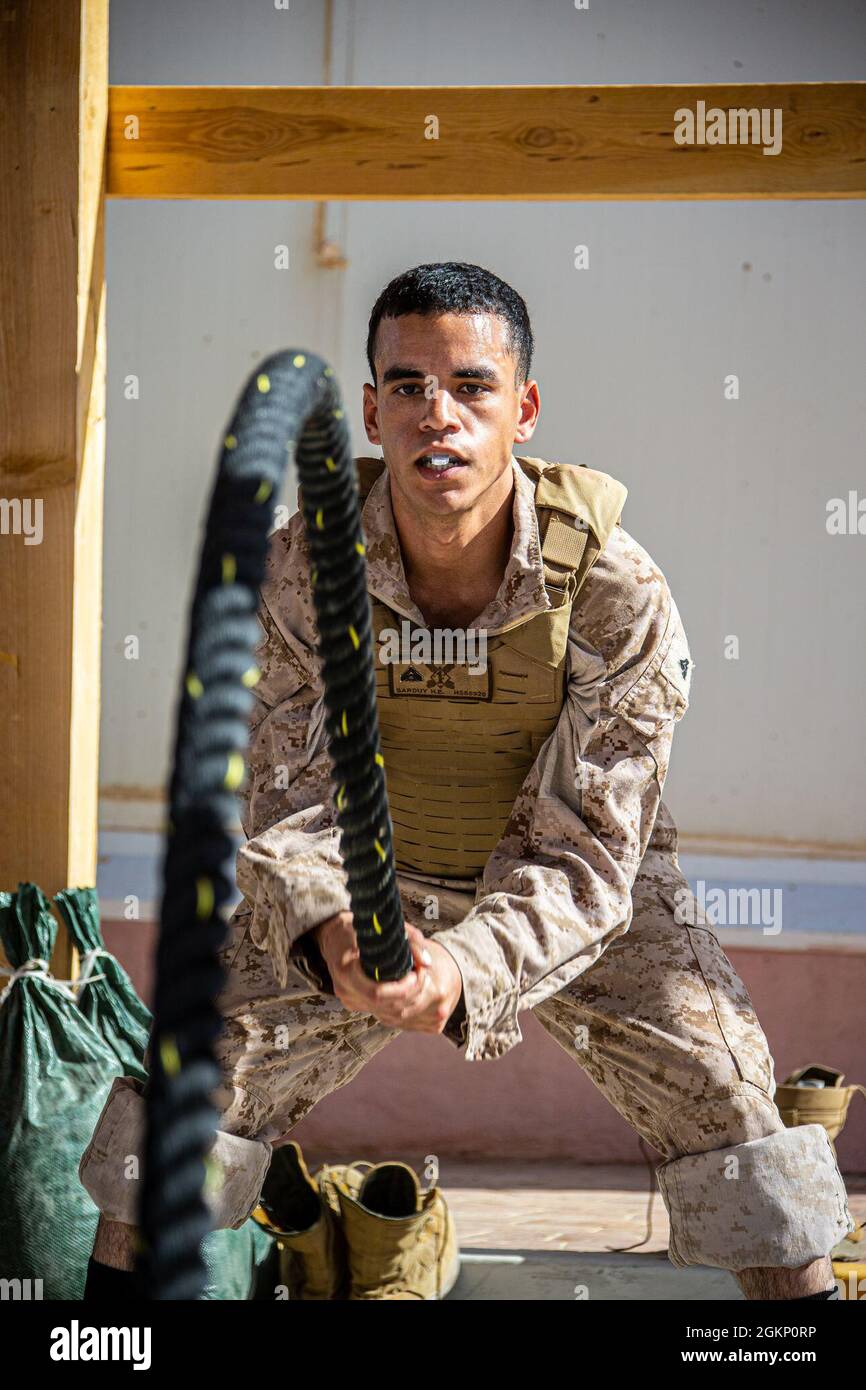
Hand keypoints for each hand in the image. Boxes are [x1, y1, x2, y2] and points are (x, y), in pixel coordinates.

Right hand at [312, 912, 463, 1035]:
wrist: (333, 935)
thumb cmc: (360, 928)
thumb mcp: (386, 926)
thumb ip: (410, 941)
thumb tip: (427, 963)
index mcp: (346, 970)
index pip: (377, 993)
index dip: (402, 988)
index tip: (416, 973)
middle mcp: (345, 989)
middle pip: (385, 1006)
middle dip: (411, 994)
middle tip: (422, 977)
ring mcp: (348, 999)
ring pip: (385, 1013)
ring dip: (408, 1002)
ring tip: (417, 982)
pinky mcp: (353, 1003)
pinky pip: (380, 1011)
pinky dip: (398, 1004)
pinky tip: (407, 990)